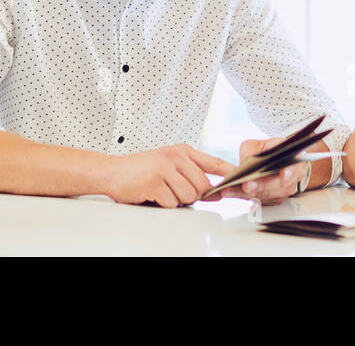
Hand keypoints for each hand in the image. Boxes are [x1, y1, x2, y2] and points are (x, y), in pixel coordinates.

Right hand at [102, 144, 234, 207]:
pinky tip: (153, 193)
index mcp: (181, 151)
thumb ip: (192, 174)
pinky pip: (172, 203)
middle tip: (175, 190)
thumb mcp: (168, 164)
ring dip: (177, 200)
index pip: (213, 162)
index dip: (229, 173)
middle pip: (203, 186)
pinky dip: (164, 203)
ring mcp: (164, 168)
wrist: (112, 171)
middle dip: (192, 195)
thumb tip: (216, 191)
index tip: (241, 180)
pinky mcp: (154, 182)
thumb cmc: (141, 169)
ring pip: (189, 196)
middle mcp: (175, 156)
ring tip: (162, 190)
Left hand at [202, 136, 308, 204]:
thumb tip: (244, 164)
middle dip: (262, 186)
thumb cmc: (267, 151)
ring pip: (266, 196)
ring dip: (246, 194)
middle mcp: (291, 180)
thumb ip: (252, 151)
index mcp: (294, 162)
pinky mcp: (270, 200)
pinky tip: (229, 192)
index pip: (296, 169)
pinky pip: (256, 201)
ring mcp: (281, 192)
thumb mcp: (258, 144)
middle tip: (247, 185)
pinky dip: (241, 196)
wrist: (271, 161)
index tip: (283, 174)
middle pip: (278, 187)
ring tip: (230, 190)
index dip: (290, 173)